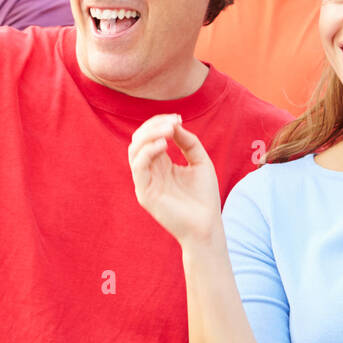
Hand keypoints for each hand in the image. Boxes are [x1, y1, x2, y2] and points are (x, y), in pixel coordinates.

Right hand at [128, 114, 224, 246]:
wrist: (207, 225)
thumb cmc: (205, 196)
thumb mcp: (200, 161)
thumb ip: (188, 142)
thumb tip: (175, 124)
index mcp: (161, 164)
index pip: (150, 137)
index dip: (160, 123)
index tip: (178, 117)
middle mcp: (150, 172)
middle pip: (138, 140)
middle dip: (153, 126)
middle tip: (173, 122)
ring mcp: (145, 183)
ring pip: (134, 151)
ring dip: (150, 135)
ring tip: (169, 130)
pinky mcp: (144, 194)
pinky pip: (138, 168)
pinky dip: (148, 152)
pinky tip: (164, 145)